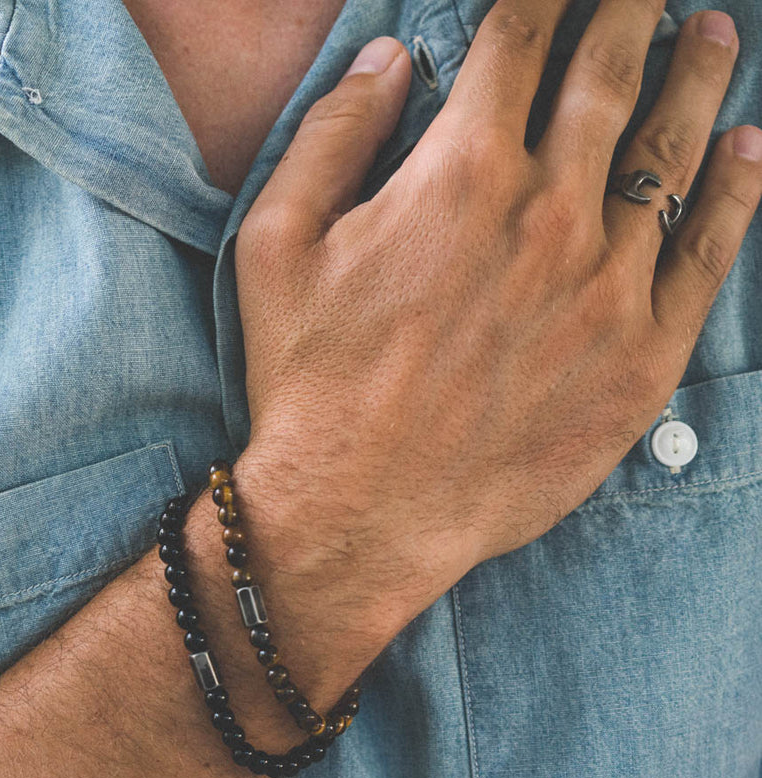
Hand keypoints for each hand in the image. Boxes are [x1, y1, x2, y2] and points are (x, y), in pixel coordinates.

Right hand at [234, 0, 761, 632]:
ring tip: (711, 34)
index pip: (519, 39)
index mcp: (461, 173)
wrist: (360, 516)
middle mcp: (550, 212)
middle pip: (608, 78)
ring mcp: (607, 286)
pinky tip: (748, 149)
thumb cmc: (309, 385)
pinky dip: (736, 192)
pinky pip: (707, 255)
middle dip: (630, 12)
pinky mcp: (640, 358)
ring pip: (671, 152)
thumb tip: (389, 59)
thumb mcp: (275, 248)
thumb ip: (331, 137)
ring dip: (695, 79)